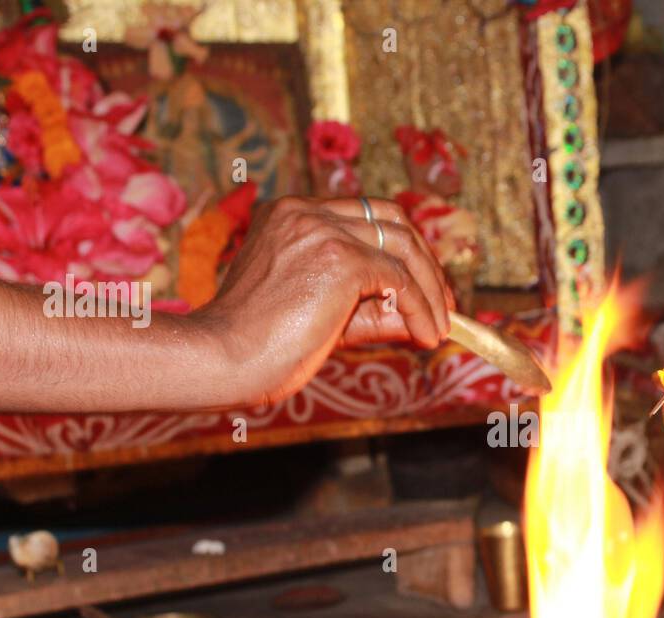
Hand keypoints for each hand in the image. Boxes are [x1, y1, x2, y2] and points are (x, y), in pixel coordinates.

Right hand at [198, 196, 453, 404]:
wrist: (219, 360)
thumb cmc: (256, 346)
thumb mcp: (320, 317)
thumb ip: (369, 310)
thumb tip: (422, 318)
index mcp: (289, 214)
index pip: (364, 217)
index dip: (401, 250)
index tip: (421, 287)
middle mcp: (305, 212)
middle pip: (391, 218)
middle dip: (426, 261)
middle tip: (444, 304)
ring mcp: (322, 231)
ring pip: (403, 246)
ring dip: (430, 289)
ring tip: (439, 326)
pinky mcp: (340, 259)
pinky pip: (400, 279)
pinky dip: (421, 307)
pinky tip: (427, 335)